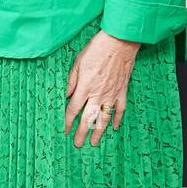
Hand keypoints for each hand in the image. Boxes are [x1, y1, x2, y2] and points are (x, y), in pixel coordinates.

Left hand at [64, 30, 140, 147]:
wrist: (119, 43)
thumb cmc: (97, 50)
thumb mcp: (77, 63)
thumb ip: (71, 81)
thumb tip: (66, 95)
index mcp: (84, 88)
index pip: (73, 110)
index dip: (67, 122)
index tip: (64, 131)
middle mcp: (98, 94)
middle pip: (88, 119)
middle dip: (82, 133)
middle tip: (78, 144)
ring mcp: (111, 94)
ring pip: (104, 118)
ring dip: (99, 132)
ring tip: (95, 143)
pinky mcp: (122, 91)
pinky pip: (120, 109)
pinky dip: (118, 119)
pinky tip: (115, 127)